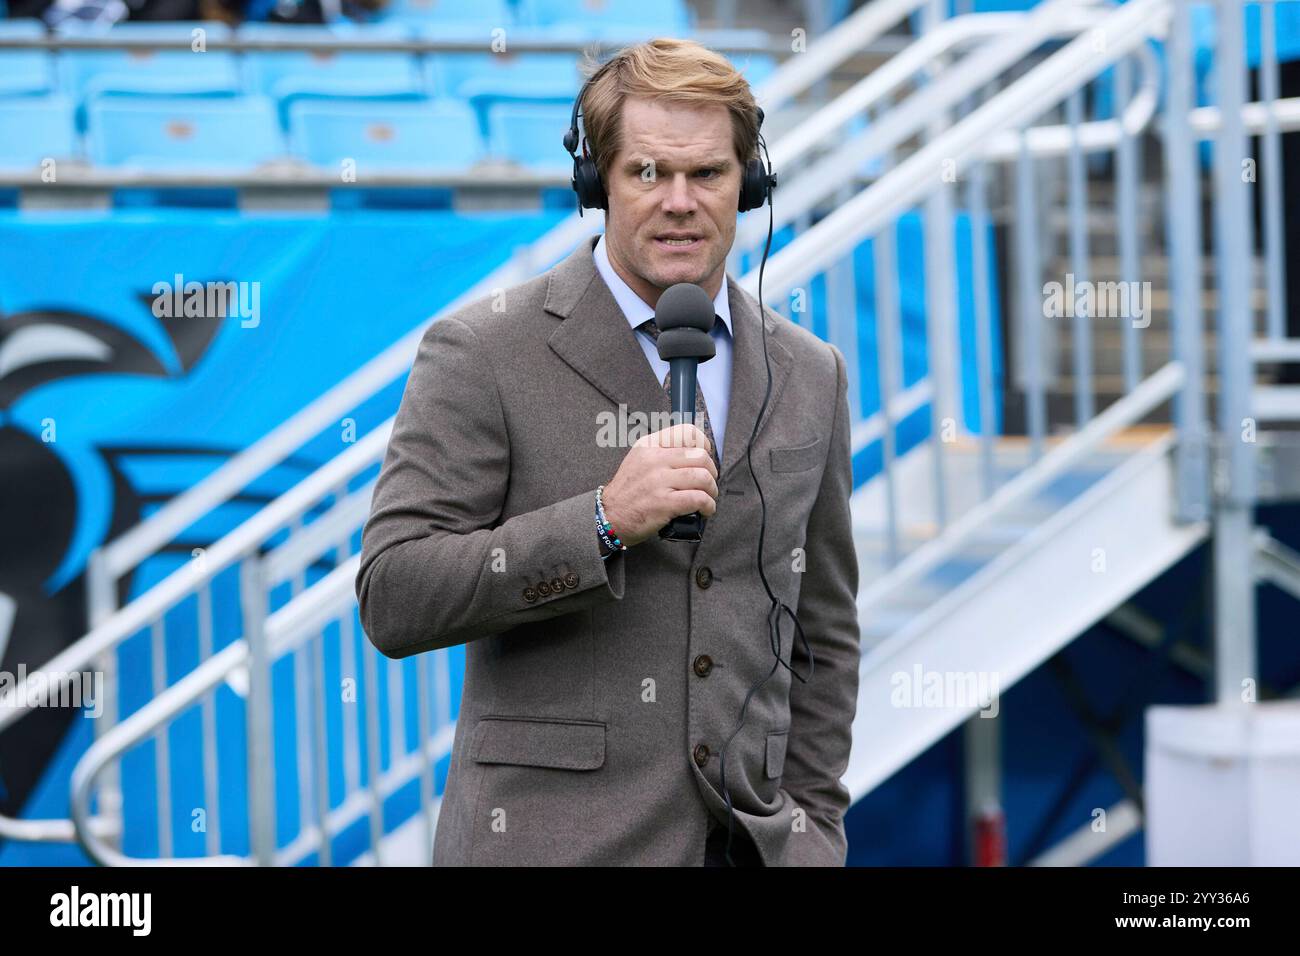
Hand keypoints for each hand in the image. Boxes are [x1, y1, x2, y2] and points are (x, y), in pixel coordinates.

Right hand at [600, 423, 718, 547]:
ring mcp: (659, 481)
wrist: (609, 517)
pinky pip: (699, 498)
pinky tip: (704, 510)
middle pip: (700, 456)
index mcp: (649, 446)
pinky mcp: (664, 503)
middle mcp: (654, 460)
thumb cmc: (628, 492)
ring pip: (703, 477)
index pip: (687, 432)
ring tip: (707, 497)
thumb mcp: (638, 460)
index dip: (704, 444)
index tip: (706, 457)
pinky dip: (708, 506)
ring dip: (712, 490)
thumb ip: (662, 452)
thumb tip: (693, 451)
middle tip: (708, 483)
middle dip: (711, 472)